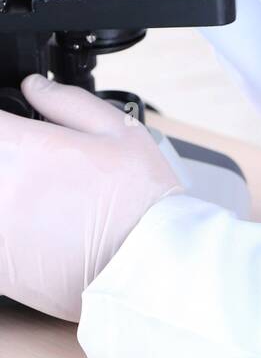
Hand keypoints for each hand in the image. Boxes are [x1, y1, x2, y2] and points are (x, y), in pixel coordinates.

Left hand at [0, 76, 182, 320]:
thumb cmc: (141, 198)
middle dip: (11, 159)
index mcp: (29, 149)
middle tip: (40, 172)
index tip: (17, 131)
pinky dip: (10, 232)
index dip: (7, 124)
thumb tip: (34, 87)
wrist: (149, 264)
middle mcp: (5, 188)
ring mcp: (0, 230)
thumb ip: (68, 103)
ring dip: (10, 196)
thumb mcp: (119, 132)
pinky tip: (37, 232)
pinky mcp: (3, 269)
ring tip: (44, 204)